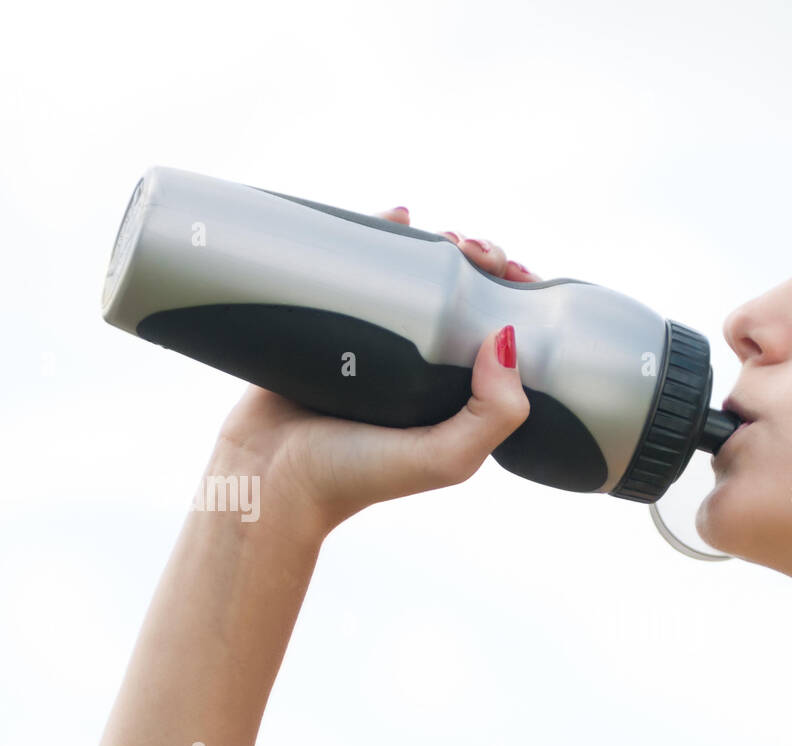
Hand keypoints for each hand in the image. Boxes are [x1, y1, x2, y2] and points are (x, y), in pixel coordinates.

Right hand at [211, 206, 539, 543]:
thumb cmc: (357, 476)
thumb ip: (493, 414)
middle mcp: (423, 369)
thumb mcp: (445, 458)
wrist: (266, 476)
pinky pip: (361, 269)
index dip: (516, 298)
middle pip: (464, 297)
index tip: (512, 273)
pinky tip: (398, 214)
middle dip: (480, 262)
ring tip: (441, 232)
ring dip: (437, 245)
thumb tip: (506, 335)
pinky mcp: (329, 322)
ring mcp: (376, 343)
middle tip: (471, 248)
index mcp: (458, 398)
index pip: (503, 336)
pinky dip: (382, 235)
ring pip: (417, 279)